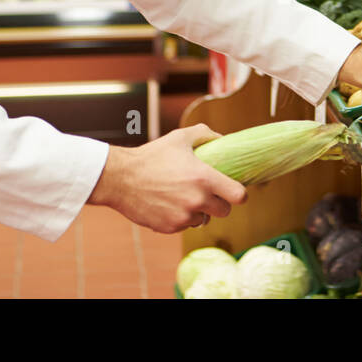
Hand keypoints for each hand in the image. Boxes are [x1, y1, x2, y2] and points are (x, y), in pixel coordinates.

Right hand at [87, 125, 247, 232]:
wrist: (121, 178)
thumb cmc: (151, 156)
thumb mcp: (179, 138)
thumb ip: (204, 134)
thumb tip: (221, 138)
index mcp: (204, 178)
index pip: (238, 195)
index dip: (240, 194)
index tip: (236, 192)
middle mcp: (197, 200)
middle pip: (224, 211)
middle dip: (219, 204)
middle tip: (209, 194)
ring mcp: (183, 216)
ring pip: (203, 220)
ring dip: (199, 212)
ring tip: (184, 197)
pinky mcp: (169, 227)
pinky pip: (184, 226)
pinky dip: (181, 218)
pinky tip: (169, 204)